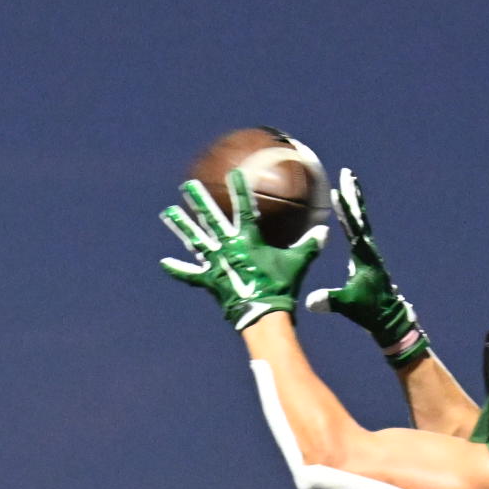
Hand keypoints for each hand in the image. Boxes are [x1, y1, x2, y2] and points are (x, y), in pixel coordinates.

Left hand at [159, 169, 326, 329]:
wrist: (263, 315)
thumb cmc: (281, 288)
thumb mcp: (298, 263)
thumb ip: (310, 245)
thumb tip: (325, 231)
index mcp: (248, 239)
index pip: (244, 208)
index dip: (240, 189)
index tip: (233, 173)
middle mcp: (228, 247)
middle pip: (211, 219)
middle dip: (199, 200)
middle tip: (187, 185)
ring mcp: (216, 264)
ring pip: (195, 240)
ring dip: (181, 226)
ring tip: (168, 212)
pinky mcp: (210, 282)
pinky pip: (191, 275)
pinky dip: (178, 270)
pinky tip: (163, 263)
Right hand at [303, 168, 428, 365]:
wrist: (388, 317)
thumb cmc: (369, 310)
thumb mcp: (348, 305)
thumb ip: (331, 301)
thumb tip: (312, 303)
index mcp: (364, 254)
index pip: (354, 226)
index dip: (345, 209)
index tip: (338, 191)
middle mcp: (369, 248)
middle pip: (360, 215)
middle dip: (353, 195)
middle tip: (348, 174)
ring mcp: (369, 251)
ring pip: (362, 220)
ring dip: (355, 202)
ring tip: (349, 184)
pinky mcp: (367, 256)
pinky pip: (361, 229)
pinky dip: (355, 217)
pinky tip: (350, 214)